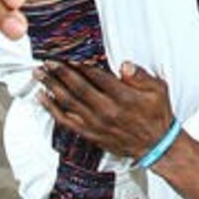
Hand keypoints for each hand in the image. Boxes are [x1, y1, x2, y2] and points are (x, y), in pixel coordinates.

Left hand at [39, 58, 173, 160]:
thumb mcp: (158, 89)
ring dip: (52, 87)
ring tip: (39, 74)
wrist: (156, 146)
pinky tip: (42, 98)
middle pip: (78, 88)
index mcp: (123, 97)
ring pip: (69, 103)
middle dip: (60, 72)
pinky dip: (52, 110)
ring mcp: (97, 124)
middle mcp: (107, 111)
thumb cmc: (156, 114)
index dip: (80, 63)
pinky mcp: (91, 135)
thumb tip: (124, 64)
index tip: (67, 52)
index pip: (96, 75)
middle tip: (46, 59)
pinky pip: (66, 122)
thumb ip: (140, 75)